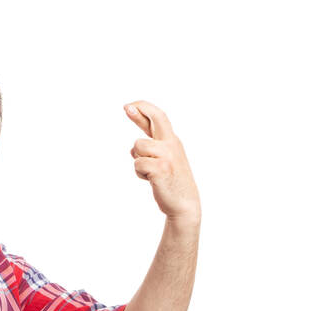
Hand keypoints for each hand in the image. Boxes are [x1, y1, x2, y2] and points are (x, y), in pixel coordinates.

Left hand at [125, 101, 200, 223]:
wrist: (184, 204)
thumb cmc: (171, 183)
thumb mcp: (165, 162)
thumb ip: (151, 152)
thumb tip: (133, 147)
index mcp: (172, 141)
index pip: (159, 118)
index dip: (143, 109)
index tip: (129, 106)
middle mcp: (171, 144)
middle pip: (156, 118)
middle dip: (140, 110)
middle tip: (126, 107)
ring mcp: (167, 155)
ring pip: (137, 147)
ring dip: (138, 161)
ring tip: (151, 173)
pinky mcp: (161, 167)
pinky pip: (137, 164)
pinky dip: (140, 173)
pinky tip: (151, 180)